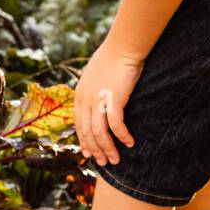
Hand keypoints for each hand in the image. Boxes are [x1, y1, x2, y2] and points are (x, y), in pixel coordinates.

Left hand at [73, 42, 143, 165]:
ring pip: (100, 133)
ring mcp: (98, 100)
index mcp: (79, 94)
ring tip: (116, 160)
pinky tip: (130, 143)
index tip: (88, 154)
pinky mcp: (113, 99)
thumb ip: (94, 90)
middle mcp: (85, 99)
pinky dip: (123, 137)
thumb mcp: (96, 76)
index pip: (78, 124)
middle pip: (88, 132)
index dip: (83, 141)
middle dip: (95, 150)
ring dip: (108, 149)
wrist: (122, 47)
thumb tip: (98, 101)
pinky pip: (116, 125)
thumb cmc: (113, 58)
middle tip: (104, 163)